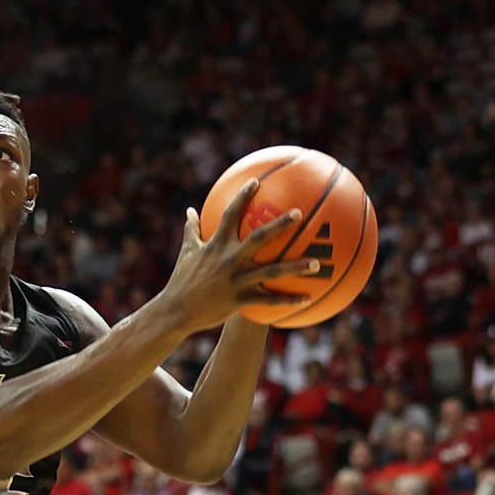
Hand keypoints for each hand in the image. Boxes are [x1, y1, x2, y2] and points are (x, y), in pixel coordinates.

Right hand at [159, 181, 323, 331]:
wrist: (176, 312)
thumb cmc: (182, 280)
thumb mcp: (186, 252)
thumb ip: (191, 230)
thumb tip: (189, 210)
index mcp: (215, 245)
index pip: (230, 214)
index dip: (242, 196)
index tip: (256, 181)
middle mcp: (228, 259)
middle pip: (258, 238)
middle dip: (279, 225)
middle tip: (300, 214)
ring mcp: (235, 280)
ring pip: (271, 271)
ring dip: (295, 267)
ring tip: (317, 263)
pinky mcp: (239, 300)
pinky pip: (268, 300)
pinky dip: (288, 300)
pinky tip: (307, 299)